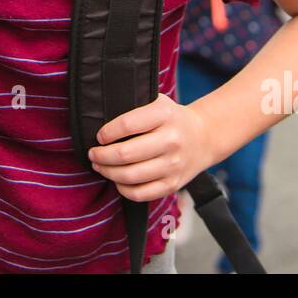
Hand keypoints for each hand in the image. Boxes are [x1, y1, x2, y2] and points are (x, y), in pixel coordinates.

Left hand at [87, 94, 212, 201]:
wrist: (204, 137)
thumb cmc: (171, 119)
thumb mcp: (157, 103)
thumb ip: (134, 108)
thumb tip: (101, 120)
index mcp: (164, 115)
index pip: (127, 124)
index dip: (107, 132)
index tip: (99, 136)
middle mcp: (171, 140)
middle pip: (125, 153)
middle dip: (101, 156)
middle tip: (93, 154)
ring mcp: (173, 164)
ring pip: (130, 176)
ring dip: (108, 172)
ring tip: (100, 166)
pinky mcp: (173, 184)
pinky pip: (141, 194)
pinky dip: (123, 189)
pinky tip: (118, 180)